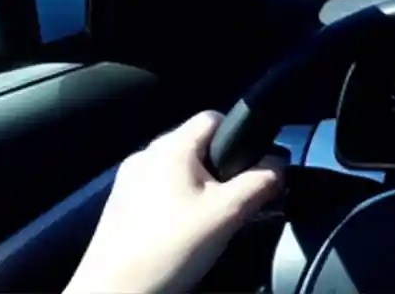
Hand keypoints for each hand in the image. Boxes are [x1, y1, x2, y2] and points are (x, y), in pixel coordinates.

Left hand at [65, 111, 284, 293]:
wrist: (116, 292)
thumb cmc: (169, 249)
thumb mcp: (228, 213)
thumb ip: (260, 183)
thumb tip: (278, 167)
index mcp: (170, 147)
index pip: (214, 118)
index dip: (240, 138)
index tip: (253, 168)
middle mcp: (145, 156)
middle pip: (197, 147)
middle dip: (222, 171)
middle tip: (236, 203)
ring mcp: (128, 182)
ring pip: (179, 172)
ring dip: (200, 191)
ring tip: (211, 223)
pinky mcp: (120, 207)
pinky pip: (159, 193)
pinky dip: (177, 206)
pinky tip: (184, 234)